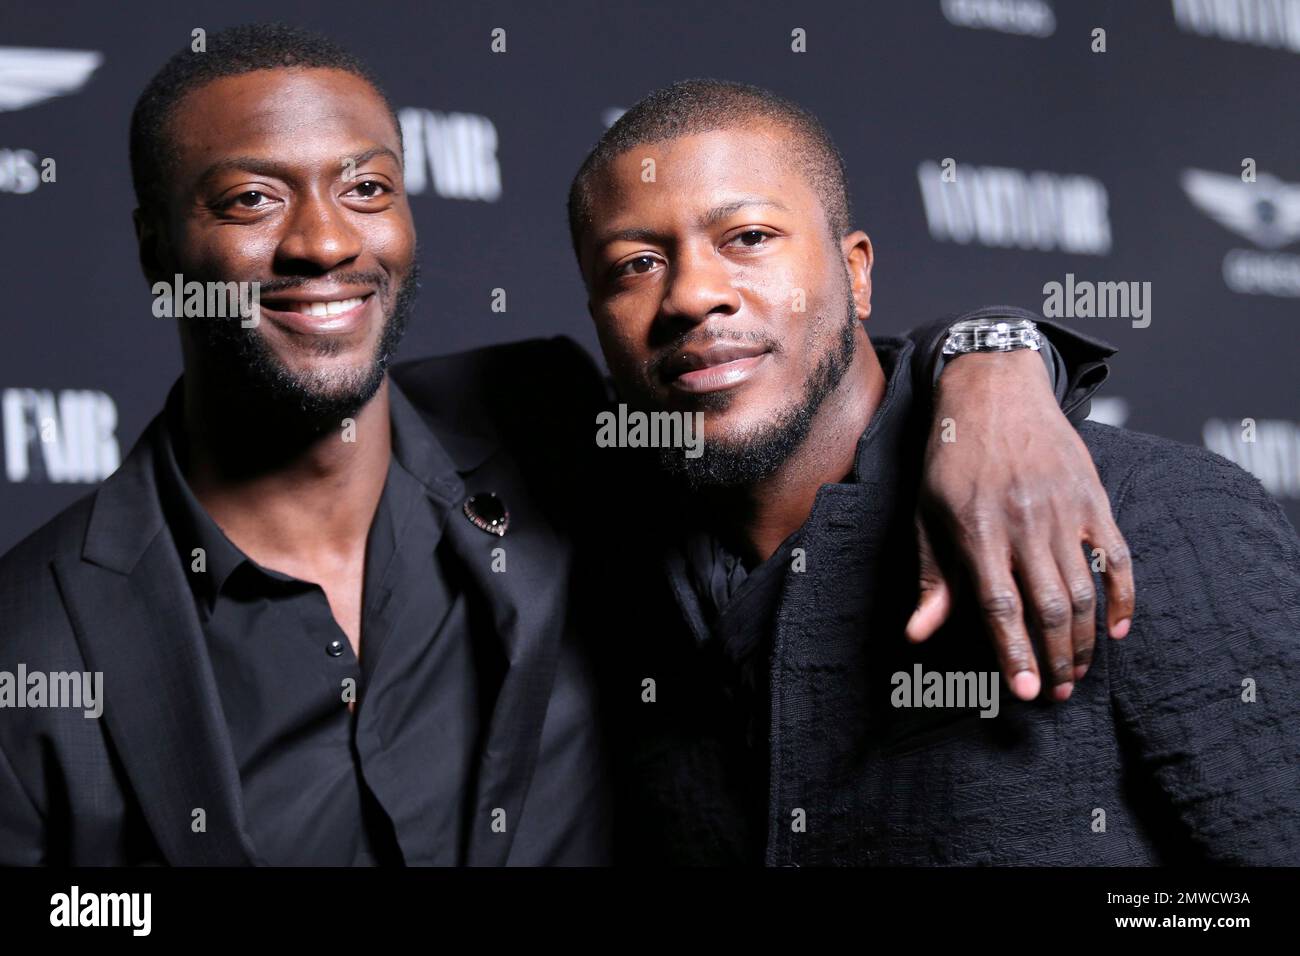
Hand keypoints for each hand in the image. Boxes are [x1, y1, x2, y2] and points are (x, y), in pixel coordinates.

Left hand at [907, 350, 1133, 701]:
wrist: (994, 390)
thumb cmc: (951, 458)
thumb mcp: (927, 513)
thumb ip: (931, 577)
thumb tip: (918, 634)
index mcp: (977, 530)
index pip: (1000, 607)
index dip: (1015, 653)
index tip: (1026, 692)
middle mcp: (1023, 523)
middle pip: (1049, 607)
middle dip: (1056, 659)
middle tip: (1057, 693)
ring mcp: (1064, 511)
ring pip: (1084, 590)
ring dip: (1085, 640)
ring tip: (1078, 672)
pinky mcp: (1093, 499)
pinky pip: (1117, 557)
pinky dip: (1122, 597)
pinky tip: (1116, 630)